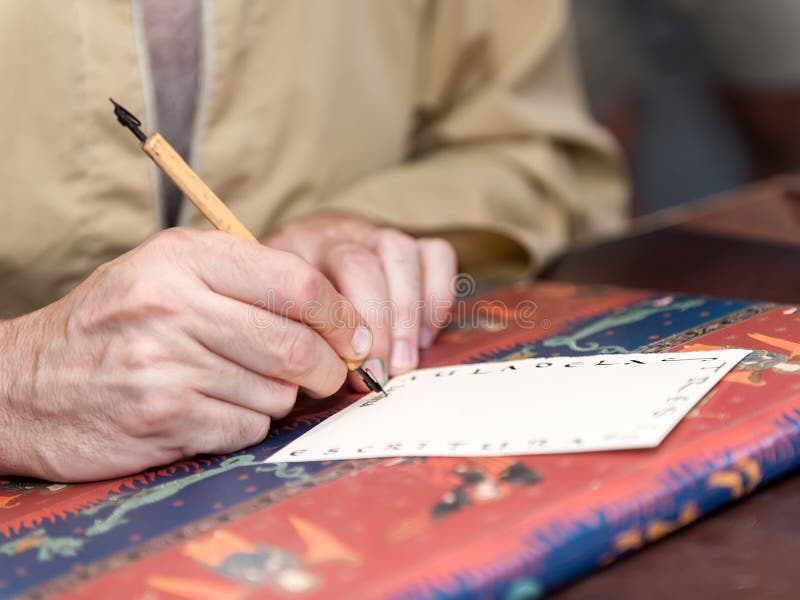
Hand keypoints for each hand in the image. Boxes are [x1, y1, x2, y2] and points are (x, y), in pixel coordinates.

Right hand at [0, 229, 372, 481]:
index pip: (297, 283)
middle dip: (327, 368)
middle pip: (296, 344)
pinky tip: (211, 409)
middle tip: (328, 375)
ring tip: (238, 384)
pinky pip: (247, 426)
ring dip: (276, 397)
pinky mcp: (163, 416)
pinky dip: (245, 422)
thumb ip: (246, 281)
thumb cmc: (111, 325)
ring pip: (276, 392)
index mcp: (184, 257)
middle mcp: (173, 304)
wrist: (24, 385)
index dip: (341, 315)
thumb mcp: (167, 273)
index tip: (354, 335)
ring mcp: (165, 363)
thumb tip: (336, 319)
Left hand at [266, 215, 456, 386]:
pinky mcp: (411, 243)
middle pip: (359, 265)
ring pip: (400, 253)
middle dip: (375, 326)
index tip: (351, 369)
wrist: (296, 260)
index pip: (314, 280)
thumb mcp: (280, 315)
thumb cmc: (291, 304)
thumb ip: (294, 340)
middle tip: (378, 374)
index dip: (337, 327)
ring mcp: (375, 234)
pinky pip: (436, 254)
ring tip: (403, 362)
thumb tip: (321, 378)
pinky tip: (424, 337)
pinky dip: (436, 297)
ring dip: (407, 314)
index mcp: (293, 252)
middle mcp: (335, 235)